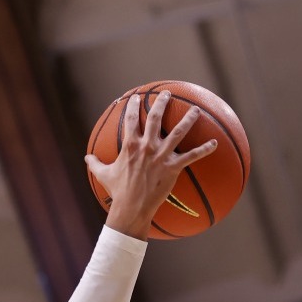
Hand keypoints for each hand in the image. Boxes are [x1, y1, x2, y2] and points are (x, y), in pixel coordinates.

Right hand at [85, 89, 217, 239]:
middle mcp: (147, 146)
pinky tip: (215, 143)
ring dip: (188, 119)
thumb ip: (95, 163)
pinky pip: (192, 156)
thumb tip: (86, 157)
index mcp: (131, 145)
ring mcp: (162, 156)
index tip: (137, 97)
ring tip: (195, 109)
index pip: (132, 119)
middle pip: (156, 118)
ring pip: (179, 132)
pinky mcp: (173, 168)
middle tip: (166, 94)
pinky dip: (204, 150)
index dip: (134, 106)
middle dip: (161, 103)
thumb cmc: (118, 191)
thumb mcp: (103, 175)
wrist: (131, 207)